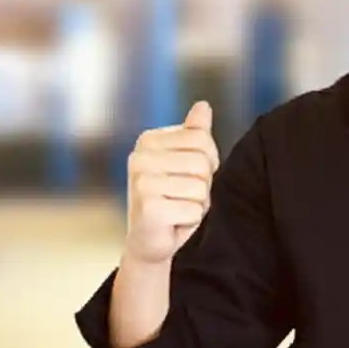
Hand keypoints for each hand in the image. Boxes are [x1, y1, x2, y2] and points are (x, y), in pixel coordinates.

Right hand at [123, 101, 220, 265]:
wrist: (149, 242)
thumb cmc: (169, 199)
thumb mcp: (184, 162)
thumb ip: (194, 134)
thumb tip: (203, 106)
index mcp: (148, 141)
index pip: (201, 138)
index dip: (208, 160)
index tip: (191, 175)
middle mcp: (140, 158)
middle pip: (202, 163)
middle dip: (203, 185)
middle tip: (183, 196)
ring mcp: (142, 183)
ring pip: (200, 188)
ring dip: (198, 204)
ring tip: (178, 208)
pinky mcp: (148, 209)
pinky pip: (194, 210)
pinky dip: (191, 221)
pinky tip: (173, 223)